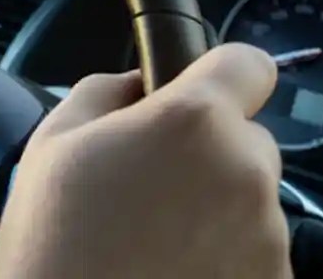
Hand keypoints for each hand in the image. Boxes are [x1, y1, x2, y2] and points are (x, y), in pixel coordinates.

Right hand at [0, 44, 289, 278]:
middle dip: (210, 155)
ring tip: (156, 240)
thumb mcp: (54, 143)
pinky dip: (226, 258)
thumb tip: (136, 84)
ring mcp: (267, 236)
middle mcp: (245, 172)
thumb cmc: (54, 245)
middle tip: (152, 189)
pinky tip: (174, 268)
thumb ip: (107, 91)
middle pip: (248, 140)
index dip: (222, 76)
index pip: (249, 64)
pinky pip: (257, 252)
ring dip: (218, 211)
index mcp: (193, 121)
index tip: (201, 95)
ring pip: (252, 200)